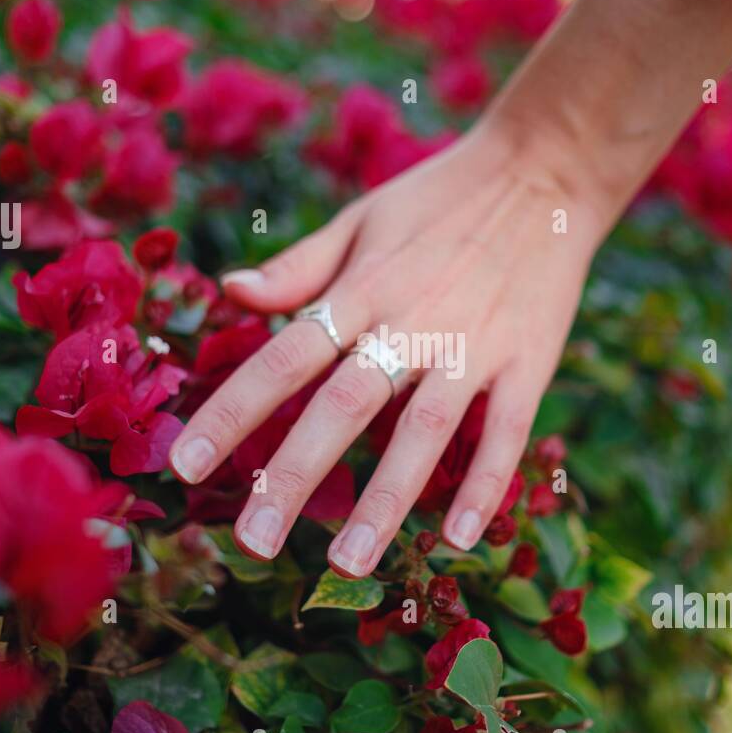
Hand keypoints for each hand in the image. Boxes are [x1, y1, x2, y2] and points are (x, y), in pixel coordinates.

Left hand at [168, 120, 610, 577]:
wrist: (547, 169)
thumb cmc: (442, 197)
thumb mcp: (362, 219)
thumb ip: (300, 266)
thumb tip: (230, 290)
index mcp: (363, 289)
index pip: (283, 358)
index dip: (232, 413)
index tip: (185, 466)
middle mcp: (412, 324)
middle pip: (342, 408)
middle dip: (293, 477)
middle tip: (251, 543)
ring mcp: (474, 349)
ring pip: (422, 435)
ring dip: (385, 502)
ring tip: (347, 563)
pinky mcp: (527, 364)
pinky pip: (505, 436)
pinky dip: (484, 487)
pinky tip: (457, 539)